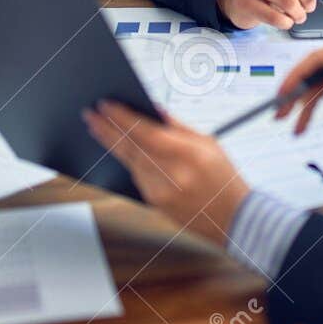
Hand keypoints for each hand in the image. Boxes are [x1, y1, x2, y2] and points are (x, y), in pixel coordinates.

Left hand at [84, 101, 249, 245]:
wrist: (233, 218)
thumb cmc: (224, 178)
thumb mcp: (208, 143)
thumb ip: (178, 126)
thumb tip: (152, 109)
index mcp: (187, 155)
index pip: (145, 132)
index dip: (122, 118)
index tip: (105, 105)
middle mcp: (170, 176)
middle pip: (129, 148)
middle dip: (107, 129)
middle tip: (89, 114)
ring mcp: (160, 193)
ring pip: (129, 162)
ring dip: (111, 143)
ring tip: (96, 127)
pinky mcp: (154, 203)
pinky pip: (135, 176)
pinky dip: (126, 160)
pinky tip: (117, 148)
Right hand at [273, 34, 322, 134]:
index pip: (316, 59)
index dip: (297, 75)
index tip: (284, 93)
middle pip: (311, 72)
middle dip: (293, 93)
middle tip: (278, 114)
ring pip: (317, 84)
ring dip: (303, 105)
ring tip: (294, 128)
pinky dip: (317, 104)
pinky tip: (306, 120)